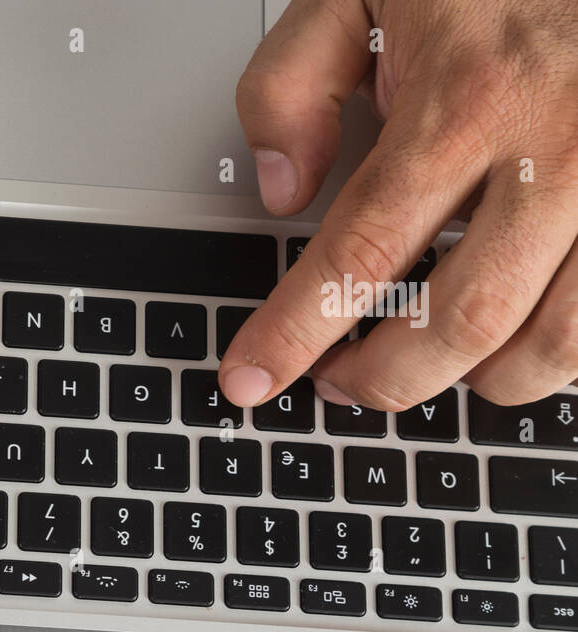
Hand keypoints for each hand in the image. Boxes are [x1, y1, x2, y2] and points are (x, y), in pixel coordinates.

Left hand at [220, 0, 577, 410]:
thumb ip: (294, 81)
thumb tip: (281, 189)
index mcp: (470, 100)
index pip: (360, 253)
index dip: (295, 332)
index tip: (251, 376)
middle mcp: (559, 153)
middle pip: (461, 322)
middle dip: (384, 378)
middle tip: (339, 383)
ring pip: (556, 341)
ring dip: (479, 380)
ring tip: (425, 366)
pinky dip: (558, 351)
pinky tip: (515, 340)